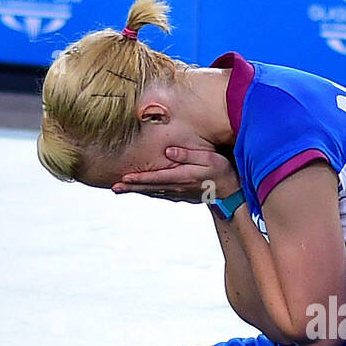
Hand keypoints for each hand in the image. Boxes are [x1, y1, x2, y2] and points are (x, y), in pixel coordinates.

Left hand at [112, 146, 239, 203]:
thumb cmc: (221, 171)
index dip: (139, 178)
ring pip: (153, 192)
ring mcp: (178, 193)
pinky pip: (160, 194)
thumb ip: (188, 154)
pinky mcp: (181, 194)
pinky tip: (141, 191)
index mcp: (182, 177)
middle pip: (150, 188)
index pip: (156, 178)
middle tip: (114, 188)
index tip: (124, 178)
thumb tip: (168, 151)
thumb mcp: (209, 158)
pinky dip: (148, 192)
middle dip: (131, 188)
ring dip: (136, 191)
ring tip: (121, 190)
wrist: (231, 192)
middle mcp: (177, 187)